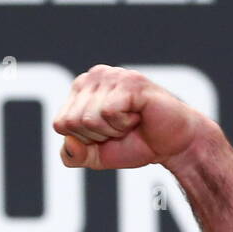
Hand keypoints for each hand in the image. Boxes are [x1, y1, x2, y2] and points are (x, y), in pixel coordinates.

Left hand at [52, 65, 209, 169]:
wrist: (172, 145)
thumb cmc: (134, 144)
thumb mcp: (95, 156)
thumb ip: (72, 155)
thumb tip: (69, 143)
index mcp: (80, 89)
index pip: (60, 124)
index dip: (83, 139)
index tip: (105, 134)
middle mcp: (93, 76)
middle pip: (72, 122)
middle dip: (97, 136)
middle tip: (121, 129)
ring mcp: (112, 75)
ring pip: (89, 118)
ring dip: (113, 130)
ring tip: (130, 121)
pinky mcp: (130, 81)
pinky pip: (108, 112)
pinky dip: (123, 124)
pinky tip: (138, 116)